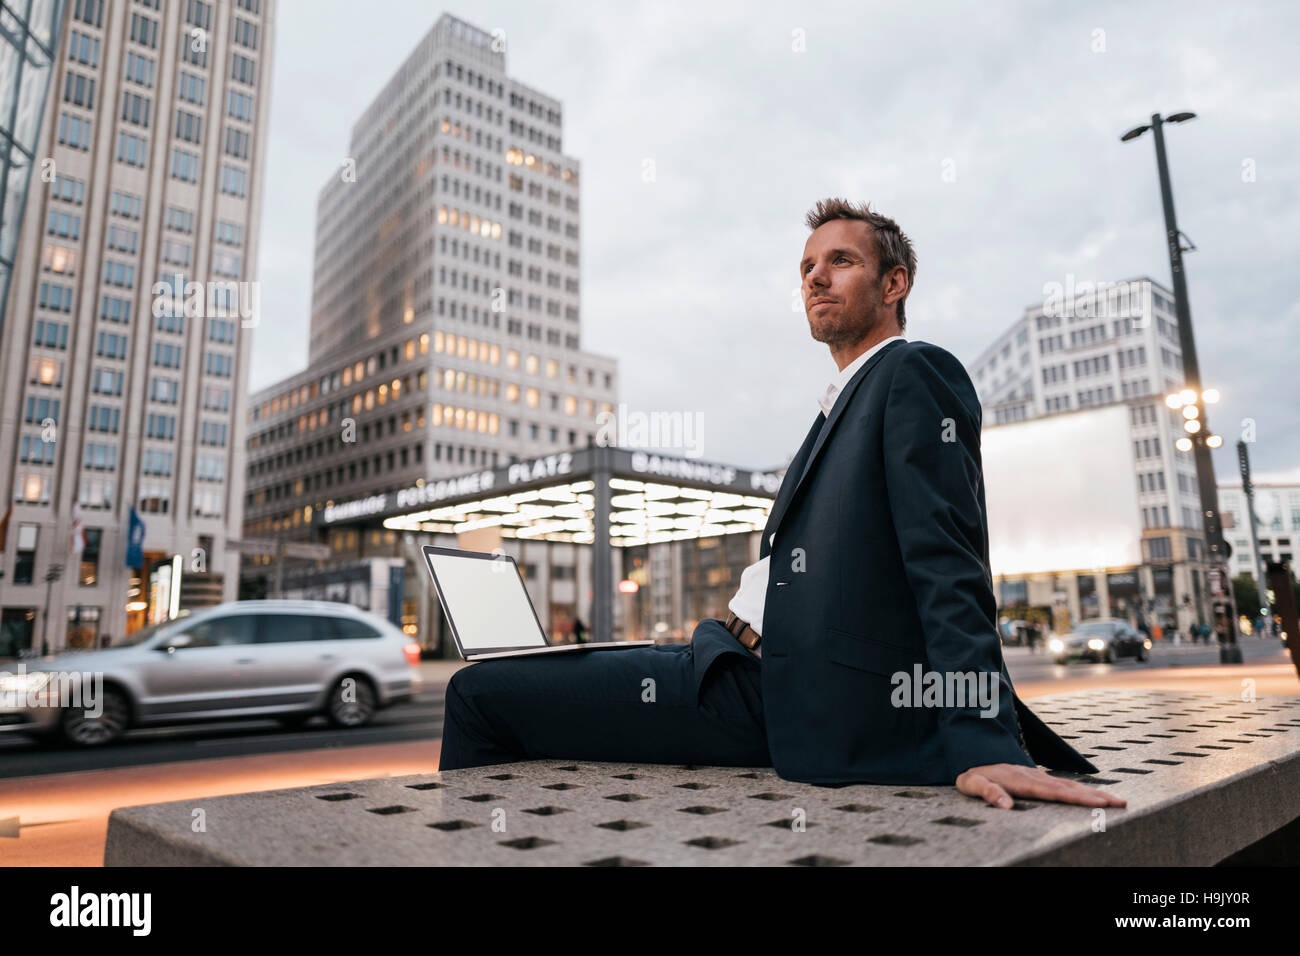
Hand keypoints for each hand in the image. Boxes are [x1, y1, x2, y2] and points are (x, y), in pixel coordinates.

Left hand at [955, 763, 1126, 810]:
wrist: (972, 753)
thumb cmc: (973, 774)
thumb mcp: (973, 784)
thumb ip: (989, 793)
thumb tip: (1006, 807)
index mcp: (1023, 781)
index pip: (1055, 792)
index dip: (1077, 798)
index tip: (1099, 803)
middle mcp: (1035, 777)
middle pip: (1070, 788)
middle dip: (1097, 796)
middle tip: (1121, 803)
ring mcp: (1039, 776)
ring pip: (1071, 786)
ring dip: (1094, 793)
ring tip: (1117, 800)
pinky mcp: (1039, 778)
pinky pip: (1065, 785)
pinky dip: (1082, 790)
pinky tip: (1096, 796)